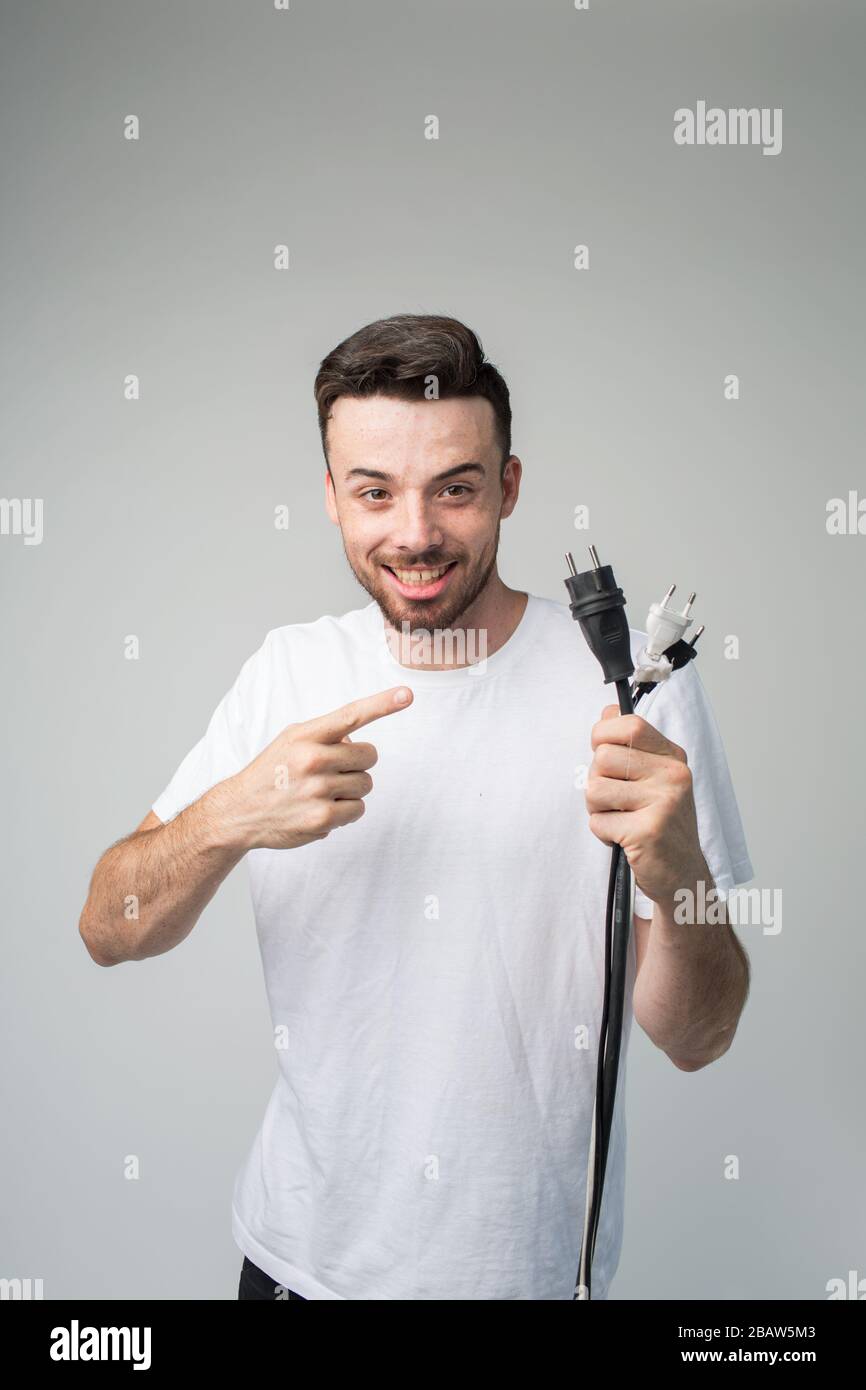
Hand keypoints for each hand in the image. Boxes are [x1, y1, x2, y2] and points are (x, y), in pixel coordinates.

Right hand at [216, 685, 413, 850]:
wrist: (240, 811)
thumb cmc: (272, 772)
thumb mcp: (291, 741)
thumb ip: (325, 736)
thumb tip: (357, 745)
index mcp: (306, 735)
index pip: (350, 715)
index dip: (382, 704)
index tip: (407, 694)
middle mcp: (312, 759)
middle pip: (370, 756)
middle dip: (358, 764)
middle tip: (333, 771)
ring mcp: (318, 789)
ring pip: (366, 784)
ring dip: (351, 789)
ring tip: (322, 792)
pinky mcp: (322, 817)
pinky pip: (358, 809)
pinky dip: (346, 811)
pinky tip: (321, 809)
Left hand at [585, 705, 705, 906]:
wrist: (683, 874)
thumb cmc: (660, 823)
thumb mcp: (654, 777)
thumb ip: (632, 746)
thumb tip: (608, 712)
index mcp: (672, 756)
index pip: (629, 725)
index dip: (603, 736)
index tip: (606, 755)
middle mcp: (673, 775)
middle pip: (602, 758)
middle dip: (598, 782)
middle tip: (618, 802)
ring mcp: (664, 802)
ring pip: (594, 789)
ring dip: (598, 810)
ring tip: (622, 820)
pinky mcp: (649, 831)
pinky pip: (598, 822)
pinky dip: (604, 834)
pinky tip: (626, 838)